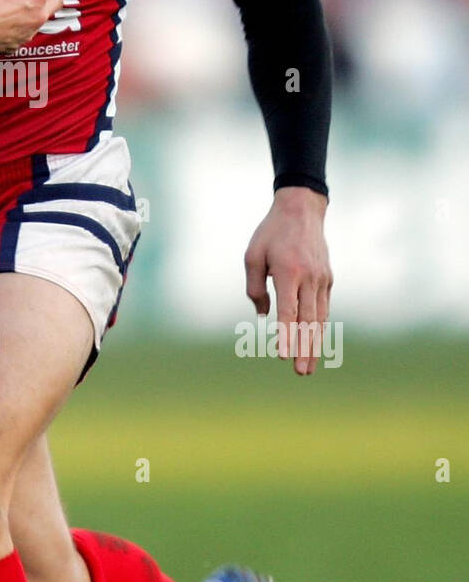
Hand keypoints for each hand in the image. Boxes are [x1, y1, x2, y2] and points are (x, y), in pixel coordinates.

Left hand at [244, 186, 332, 375]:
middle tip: (300, 372)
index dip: (285, 335)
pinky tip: (315, 343)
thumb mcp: (253, 255)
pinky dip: (320, 328)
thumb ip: (255, 287)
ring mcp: (321, 279)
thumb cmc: (271, 233)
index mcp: (288, 272)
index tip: (282, 355)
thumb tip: (264, 315)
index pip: (287, 311)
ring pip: (319, 318)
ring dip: (314, 344)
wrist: (301, 210)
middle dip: (303, 348)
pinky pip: (323, 308)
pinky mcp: (328, 279)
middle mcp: (308, 278)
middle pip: (307, 321)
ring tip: (309, 367)